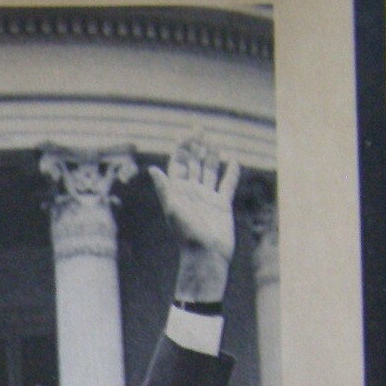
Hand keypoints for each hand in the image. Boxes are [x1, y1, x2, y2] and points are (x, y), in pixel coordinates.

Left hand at [149, 135, 239, 264]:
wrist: (205, 256)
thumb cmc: (187, 235)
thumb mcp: (173, 209)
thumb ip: (164, 189)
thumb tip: (153, 170)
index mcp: (178, 192)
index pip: (179, 165)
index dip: (182, 149)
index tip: (186, 133)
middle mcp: (191, 193)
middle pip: (194, 165)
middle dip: (196, 147)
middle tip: (200, 129)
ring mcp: (207, 198)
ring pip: (210, 172)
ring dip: (211, 156)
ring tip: (213, 141)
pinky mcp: (222, 205)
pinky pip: (227, 185)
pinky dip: (231, 173)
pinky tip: (233, 160)